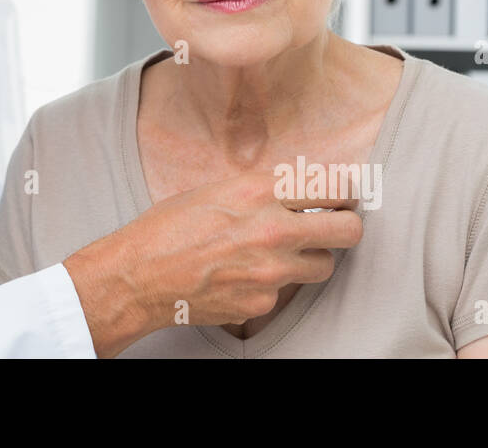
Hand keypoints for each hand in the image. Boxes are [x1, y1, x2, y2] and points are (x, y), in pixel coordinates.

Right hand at [63, 168, 361, 356]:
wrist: (138, 276)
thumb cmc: (168, 228)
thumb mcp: (215, 190)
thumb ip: (262, 190)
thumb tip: (301, 192)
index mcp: (258, 191)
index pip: (334, 185)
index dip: (344, 190)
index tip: (341, 194)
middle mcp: (272, 230)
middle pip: (348, 230)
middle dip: (344, 225)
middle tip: (332, 224)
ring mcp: (271, 271)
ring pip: (325, 265)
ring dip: (310, 257)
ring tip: (279, 252)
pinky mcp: (263, 302)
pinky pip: (287, 291)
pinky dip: (273, 283)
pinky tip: (243, 275)